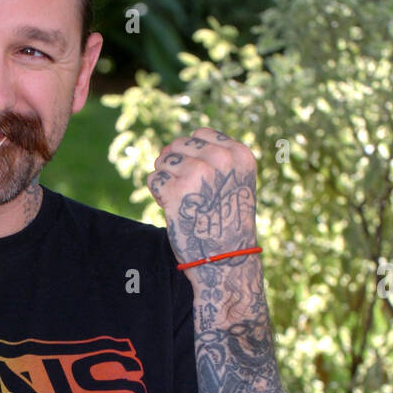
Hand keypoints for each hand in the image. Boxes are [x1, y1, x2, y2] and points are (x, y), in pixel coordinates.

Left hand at [146, 127, 256, 265]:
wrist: (224, 259)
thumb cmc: (224, 221)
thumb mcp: (232, 182)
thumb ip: (209, 158)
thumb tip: (166, 148)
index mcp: (239, 155)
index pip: (201, 134)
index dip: (192, 154)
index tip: (199, 177)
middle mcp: (221, 160)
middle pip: (179, 145)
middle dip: (175, 165)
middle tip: (186, 192)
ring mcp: (197, 174)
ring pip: (164, 160)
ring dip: (165, 179)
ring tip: (180, 200)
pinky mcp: (176, 191)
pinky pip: (154, 179)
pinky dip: (157, 193)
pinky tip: (171, 207)